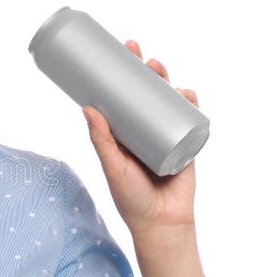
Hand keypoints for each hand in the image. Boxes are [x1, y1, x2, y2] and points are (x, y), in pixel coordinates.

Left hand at [81, 40, 199, 235]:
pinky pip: (190, 120)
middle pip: (146, 92)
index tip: (115, 52)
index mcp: (123, 132)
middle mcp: (144, 129)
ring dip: (166, 81)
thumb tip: (87, 107)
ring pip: (168, 101)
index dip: (120, 73)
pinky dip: (190, 104)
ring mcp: (166, 134)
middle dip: (144, 70)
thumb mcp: (113, 167)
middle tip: (137, 52)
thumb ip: (102, 140)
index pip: (121, 95)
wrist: (162, 224)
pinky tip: (187, 93)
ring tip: (159, 70)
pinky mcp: (186, 144)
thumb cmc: (131, 198)